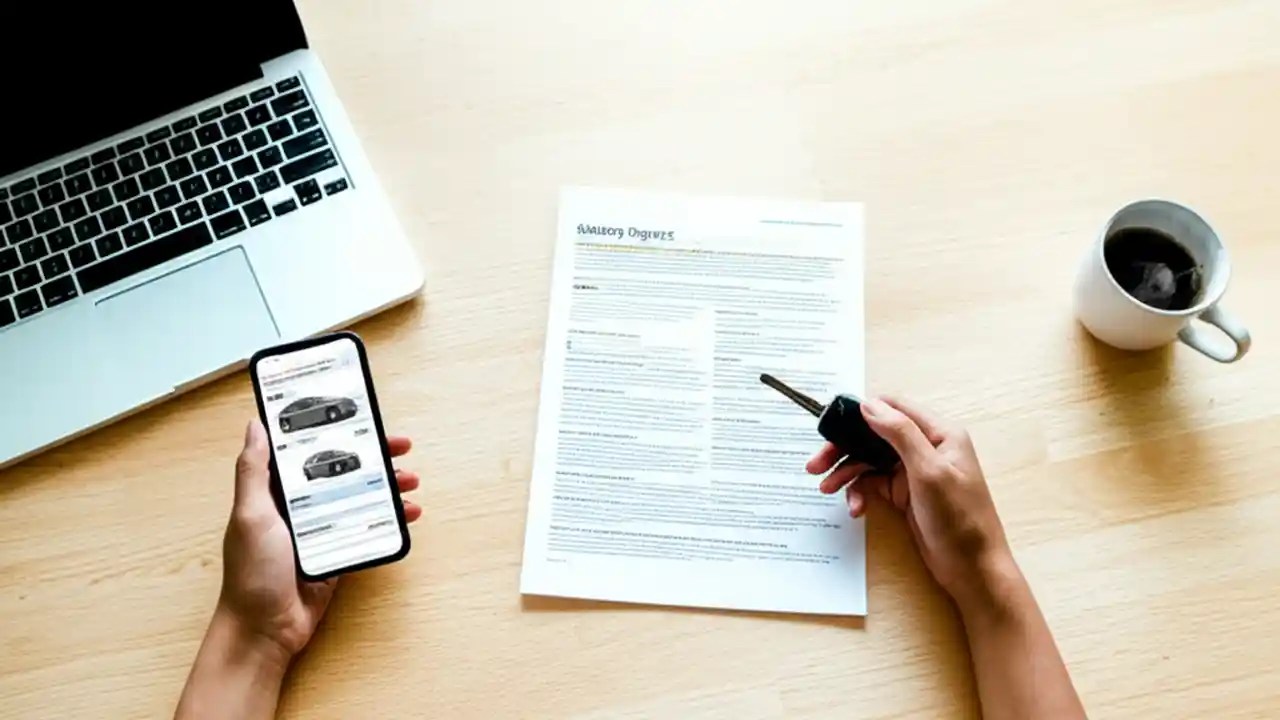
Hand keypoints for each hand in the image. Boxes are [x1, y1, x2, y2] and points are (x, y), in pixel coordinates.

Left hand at [219, 419, 422, 658]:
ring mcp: (321, 528)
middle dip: (373, 457)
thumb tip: (255, 425)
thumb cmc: (251, 574)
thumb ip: (252, 471)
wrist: (266, 629)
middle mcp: (299, 505)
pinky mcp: (337, 550)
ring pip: (360, 496)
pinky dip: (390, 519)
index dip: (334, 431)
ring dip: (388, 486)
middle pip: (342, 469)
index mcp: (275, 491)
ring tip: (411, 480)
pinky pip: (367, 527)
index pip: (308, 450)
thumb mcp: (249, 516)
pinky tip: (408, 514)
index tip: (360, 417)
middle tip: (400, 447)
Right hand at [806, 396, 1012, 605]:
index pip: (895, 406)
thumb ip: (900, 434)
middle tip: (816, 464)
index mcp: (939, 433)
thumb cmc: (961, 520)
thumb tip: (869, 405)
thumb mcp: (929, 472)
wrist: (972, 570)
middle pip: (875, 434)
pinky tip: (855, 509)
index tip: (832, 425)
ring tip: (826, 487)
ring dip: (847, 472)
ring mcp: (914, 470)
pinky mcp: (905, 493)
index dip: (862, 411)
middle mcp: (926, 447)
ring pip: (870, 460)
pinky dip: (860, 492)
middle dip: (844, 447)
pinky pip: (873, 483)